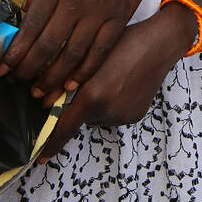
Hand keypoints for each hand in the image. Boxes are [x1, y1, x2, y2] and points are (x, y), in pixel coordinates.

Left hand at [0, 0, 168, 95]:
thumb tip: (27, 10)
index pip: (31, 26)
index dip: (16, 51)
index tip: (6, 67)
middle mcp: (76, 0)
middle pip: (48, 44)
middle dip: (29, 69)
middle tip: (19, 84)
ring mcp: (100, 10)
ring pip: (73, 53)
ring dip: (54, 76)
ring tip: (43, 92)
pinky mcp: (121, 15)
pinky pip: (102, 49)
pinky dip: (87, 69)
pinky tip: (74, 82)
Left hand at [38, 4, 195, 159]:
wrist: (160, 43)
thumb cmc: (124, 42)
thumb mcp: (88, 57)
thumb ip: (65, 82)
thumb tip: (45, 99)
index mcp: (92, 96)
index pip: (64, 128)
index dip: (50, 144)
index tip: (40, 158)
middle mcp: (107, 111)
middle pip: (81, 117)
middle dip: (79, 106)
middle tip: (92, 84)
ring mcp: (123, 115)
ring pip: (98, 116)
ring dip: (96, 105)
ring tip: (110, 79)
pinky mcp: (134, 115)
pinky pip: (113, 115)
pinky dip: (112, 105)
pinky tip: (122, 85)